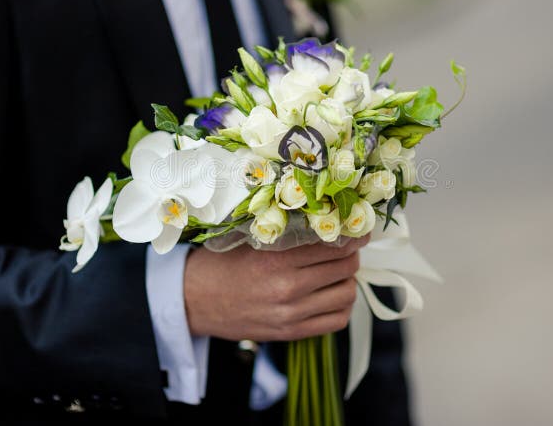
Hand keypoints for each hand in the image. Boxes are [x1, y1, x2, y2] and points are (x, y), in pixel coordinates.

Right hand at [184, 236, 367, 341]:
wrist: (194, 300)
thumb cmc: (222, 263)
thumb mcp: (251, 238)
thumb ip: (289, 232)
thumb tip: (329, 221)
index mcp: (277, 258)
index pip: (335, 244)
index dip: (353, 234)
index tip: (358, 229)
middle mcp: (288, 287)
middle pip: (346, 266)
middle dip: (351, 254)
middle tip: (346, 248)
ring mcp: (291, 313)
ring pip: (346, 293)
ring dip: (348, 280)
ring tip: (337, 271)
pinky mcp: (291, 332)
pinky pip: (337, 320)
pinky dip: (341, 305)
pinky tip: (331, 294)